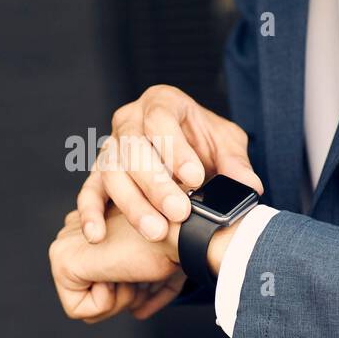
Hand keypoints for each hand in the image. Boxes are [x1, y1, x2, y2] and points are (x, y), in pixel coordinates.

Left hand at [49, 206, 184, 322]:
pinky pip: (80, 310)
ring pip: (86, 307)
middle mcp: (73, 232)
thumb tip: (137, 312)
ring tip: (128, 269)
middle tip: (136, 270)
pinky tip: (115, 271)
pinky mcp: (62, 261)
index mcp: (93, 226)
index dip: (130, 288)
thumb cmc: (173, 244)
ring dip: (119, 298)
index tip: (142, 267)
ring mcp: (64, 245)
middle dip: (124, 294)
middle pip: (91, 296)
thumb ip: (149, 290)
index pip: (100, 283)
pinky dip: (106, 302)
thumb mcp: (160, 267)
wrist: (175, 234)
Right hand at [76, 84, 262, 242]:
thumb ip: (235, 163)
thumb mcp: (225, 144)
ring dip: (133, 204)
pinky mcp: (99, 174)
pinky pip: (89, 191)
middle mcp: (130, 120)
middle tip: (180, 212)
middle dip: (157, 184)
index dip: (175, 149)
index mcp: (161, 102)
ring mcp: (111, 147)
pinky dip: (90, 213)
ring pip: (113, 173)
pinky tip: (97, 235)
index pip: (161, 120)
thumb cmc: (203, 143)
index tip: (195, 178)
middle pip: (134, 149)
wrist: (184, 152)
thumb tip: (248, 186)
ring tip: (156, 231)